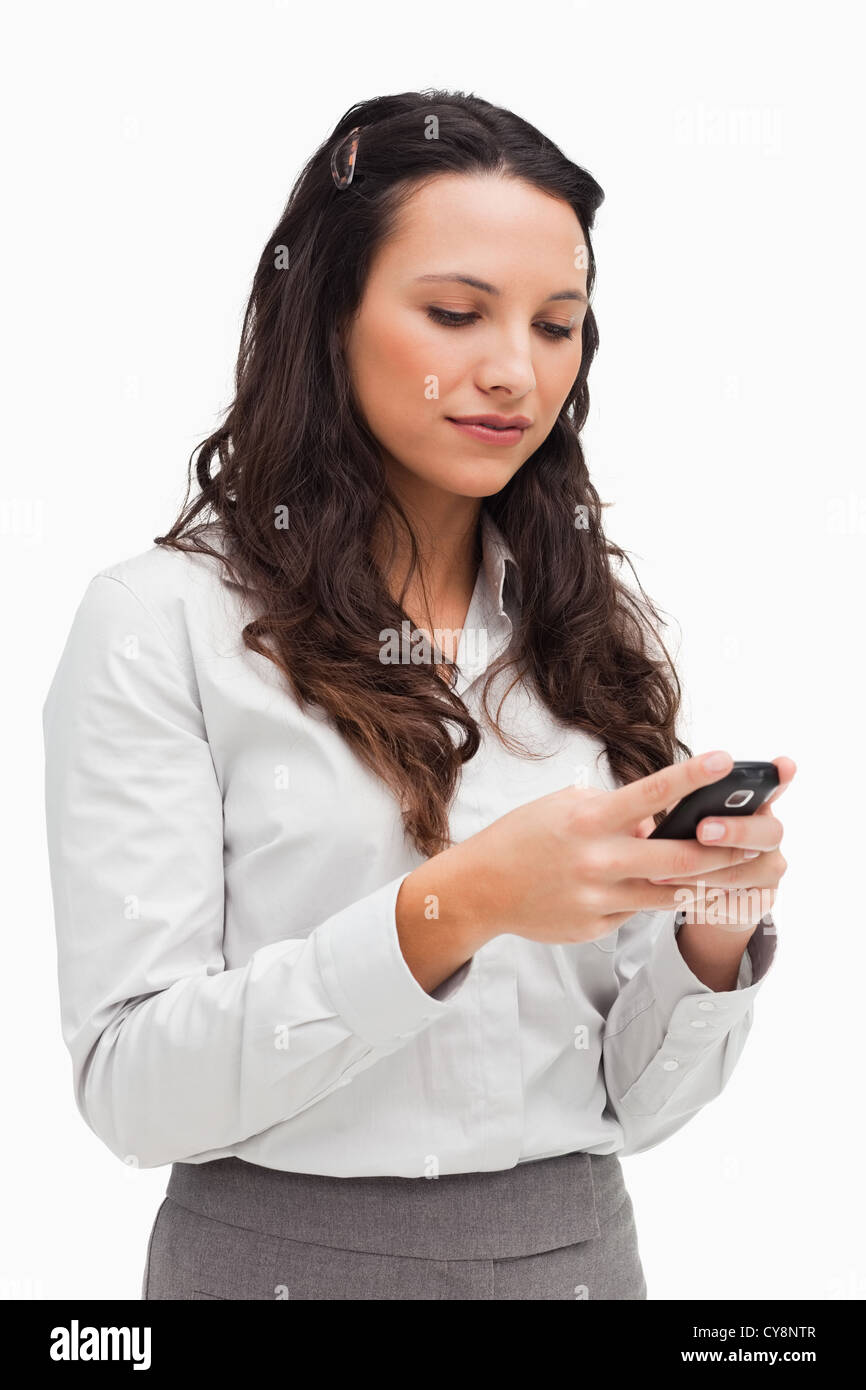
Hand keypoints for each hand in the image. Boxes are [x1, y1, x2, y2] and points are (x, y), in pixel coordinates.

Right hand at [441, 749, 765, 946]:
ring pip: (671, 894)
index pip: (652, 793)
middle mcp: (598, 860)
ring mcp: (598, 898)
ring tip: (732, 873)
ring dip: (704, 882)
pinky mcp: (596, 927)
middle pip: (681, 858)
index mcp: (589, 820)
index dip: (693, 777)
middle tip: (754, 840)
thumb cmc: (522, 839)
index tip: (725, 760)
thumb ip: (614, 811)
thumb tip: (657, 818)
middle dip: (725, 850)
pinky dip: (650, 898)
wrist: (479, 890)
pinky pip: (636, 911)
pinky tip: (651, 890)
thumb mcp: (564, 808)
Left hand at [639, 756, 794, 928]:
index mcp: (755, 804)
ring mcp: (770, 869)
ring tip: (665, 872)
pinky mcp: (760, 901)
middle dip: (735, 830)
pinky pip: (736, 904)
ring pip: (743, 872)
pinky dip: (705, 900)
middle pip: (769, 832)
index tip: (782, 766)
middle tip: (703, 829)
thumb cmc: (691, 841)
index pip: (775, 785)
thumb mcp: (688, 818)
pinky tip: (680, 896)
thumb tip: (673, 803)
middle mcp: (770, 835)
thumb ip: (690, 807)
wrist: (704, 893)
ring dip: (704, 872)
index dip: (780, 776)